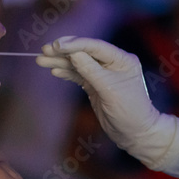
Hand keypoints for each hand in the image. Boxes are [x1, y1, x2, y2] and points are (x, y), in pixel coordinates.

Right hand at [35, 36, 178, 178]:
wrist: (137, 134)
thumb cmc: (130, 112)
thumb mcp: (110, 91)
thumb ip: (92, 71)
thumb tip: (74, 53)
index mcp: (121, 59)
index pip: (95, 46)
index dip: (75, 44)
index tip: (57, 45)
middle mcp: (112, 63)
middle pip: (84, 52)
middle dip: (63, 51)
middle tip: (45, 50)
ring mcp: (103, 74)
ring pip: (78, 64)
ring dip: (60, 62)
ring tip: (41, 60)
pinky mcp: (95, 85)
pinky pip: (78, 75)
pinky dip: (66, 72)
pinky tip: (54, 70)